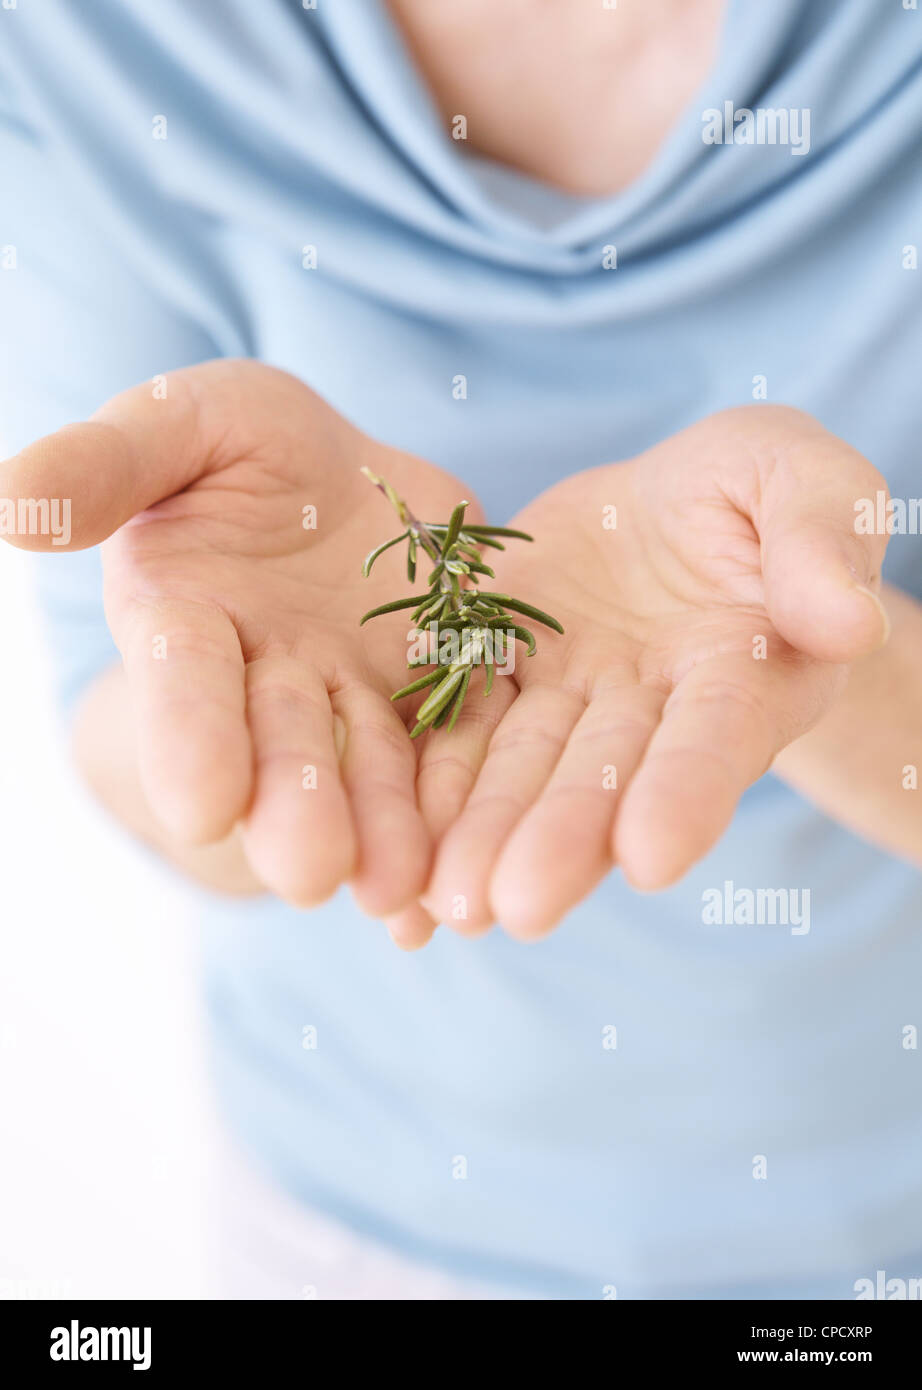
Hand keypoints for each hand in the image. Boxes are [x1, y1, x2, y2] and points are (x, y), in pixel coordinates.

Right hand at [1, 360, 508, 920]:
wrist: (350, 474)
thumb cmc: (244, 444)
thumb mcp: (182, 422)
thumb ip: (109, 463)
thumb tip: (11, 503)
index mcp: (189, 617)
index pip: (184, 682)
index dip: (190, 740)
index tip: (199, 807)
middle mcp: (268, 676)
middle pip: (281, 747)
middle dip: (293, 809)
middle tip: (307, 870)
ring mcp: (355, 694)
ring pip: (369, 769)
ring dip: (381, 831)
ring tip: (397, 889)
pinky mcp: (435, 694)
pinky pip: (449, 751)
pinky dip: (452, 812)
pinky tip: (459, 870)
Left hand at [426, 406, 889, 938]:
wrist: (669, 507)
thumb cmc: (758, 492)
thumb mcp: (805, 481)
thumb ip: (823, 538)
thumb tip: (847, 623)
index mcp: (743, 669)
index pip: (717, 735)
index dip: (687, 792)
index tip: (653, 858)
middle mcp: (651, 708)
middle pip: (604, 777)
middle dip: (561, 841)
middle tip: (513, 908)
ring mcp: (569, 699)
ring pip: (522, 770)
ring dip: (483, 835)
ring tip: (441, 904)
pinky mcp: (499, 674)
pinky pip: (458, 727)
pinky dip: (426, 786)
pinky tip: (391, 847)